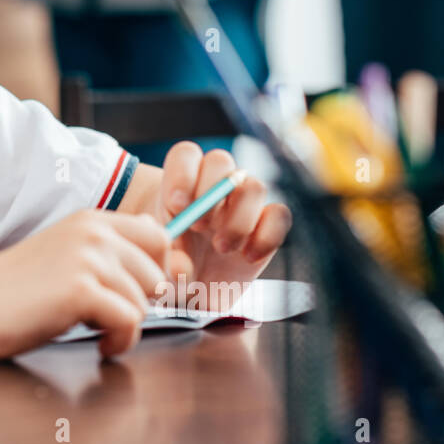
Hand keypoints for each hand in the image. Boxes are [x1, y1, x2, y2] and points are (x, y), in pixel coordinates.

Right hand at [0, 209, 192, 360]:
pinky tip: (97, 343)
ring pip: (146, 302)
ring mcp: (87, 258)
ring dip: (125, 326)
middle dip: (141, 304)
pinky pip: (131, 322)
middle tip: (107, 317)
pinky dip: (119, 342)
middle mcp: (93, 232)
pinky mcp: (81, 290)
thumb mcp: (65, 255)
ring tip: (94, 330)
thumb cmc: (13, 290)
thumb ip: (106, 249)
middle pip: (158, 273)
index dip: (154, 270)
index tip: (130, 294)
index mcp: (90, 220)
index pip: (157, 235)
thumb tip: (160, 250)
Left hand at [154, 143, 291, 307]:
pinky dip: (267, 237)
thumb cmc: (175, 264)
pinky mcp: (269, 222)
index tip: (177, 206)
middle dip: (211, 193)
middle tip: (199, 226)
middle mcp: (215, 184)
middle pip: (221, 161)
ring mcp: (245, 201)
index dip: (182, 173)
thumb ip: (167, 260)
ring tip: (221, 248)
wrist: (200, 288)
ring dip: (238, 219)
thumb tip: (181, 265)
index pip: (186, 154)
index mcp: (182, 182)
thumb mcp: (163, 265)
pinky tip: (248, 257)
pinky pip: (280, 215)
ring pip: (254, 187)